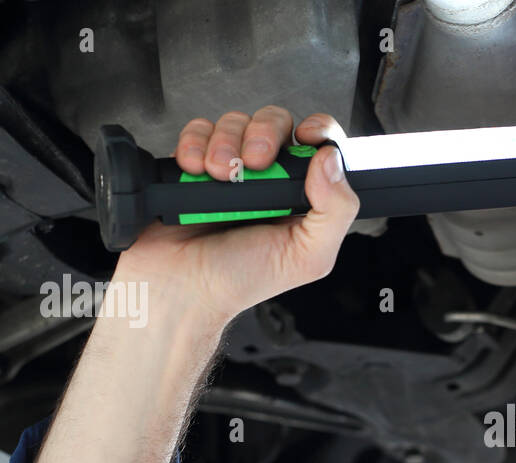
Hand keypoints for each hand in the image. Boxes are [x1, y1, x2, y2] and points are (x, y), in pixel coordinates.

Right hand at [115, 105, 359, 322]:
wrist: (180, 287)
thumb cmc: (241, 279)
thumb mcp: (306, 257)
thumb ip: (335, 211)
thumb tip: (331, 161)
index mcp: (302, 196)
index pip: (321, 144)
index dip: (318, 130)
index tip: (307, 135)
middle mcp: (268, 178)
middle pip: (276, 121)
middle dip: (264, 134)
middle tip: (253, 164)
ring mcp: (230, 167)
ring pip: (236, 121)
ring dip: (226, 143)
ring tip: (219, 177)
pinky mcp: (193, 162)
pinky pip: (198, 129)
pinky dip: (195, 143)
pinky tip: (195, 172)